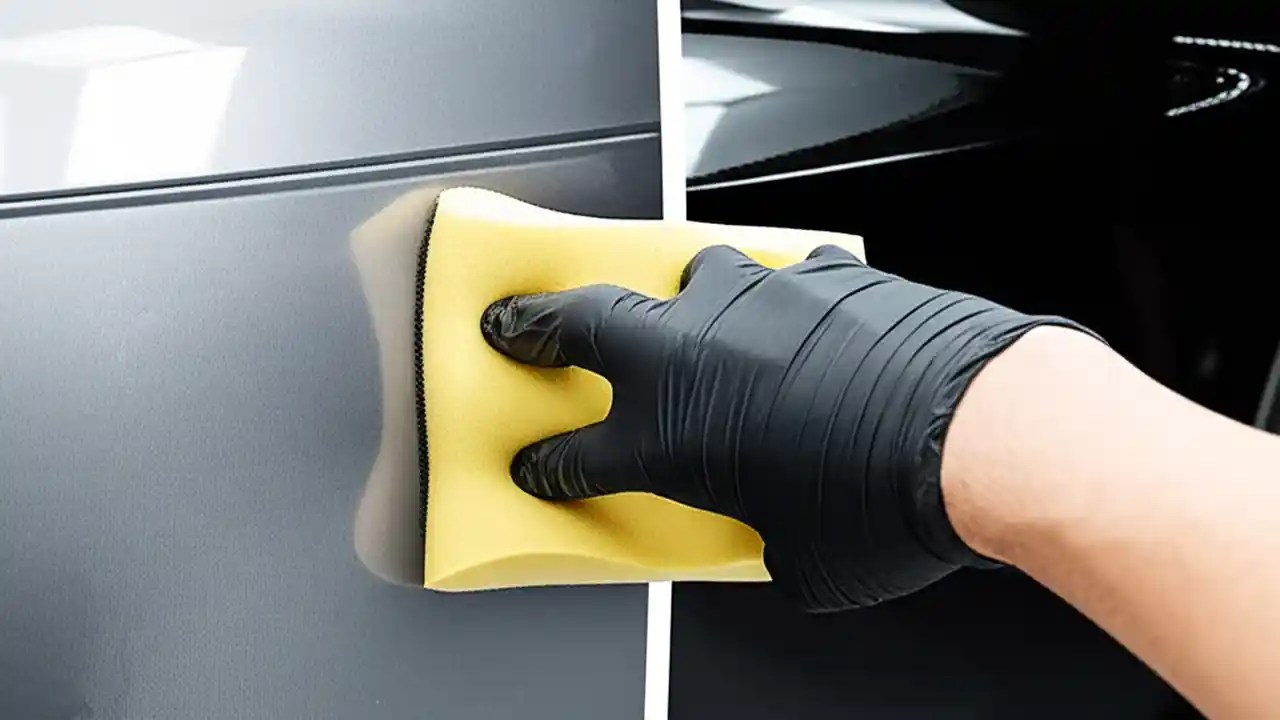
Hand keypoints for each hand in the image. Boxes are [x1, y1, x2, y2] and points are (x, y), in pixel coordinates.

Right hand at [481, 244, 1095, 610]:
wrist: (975, 431)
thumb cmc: (882, 506)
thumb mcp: (804, 558)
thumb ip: (768, 539)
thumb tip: (787, 537)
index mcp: (666, 437)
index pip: (574, 453)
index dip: (549, 464)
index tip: (537, 465)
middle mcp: (691, 355)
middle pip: (583, 320)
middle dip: (536, 321)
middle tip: (513, 322)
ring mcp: (751, 300)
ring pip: (686, 275)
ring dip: (680, 295)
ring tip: (690, 312)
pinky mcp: (816, 276)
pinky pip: (780, 276)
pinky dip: (782, 296)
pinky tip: (804, 318)